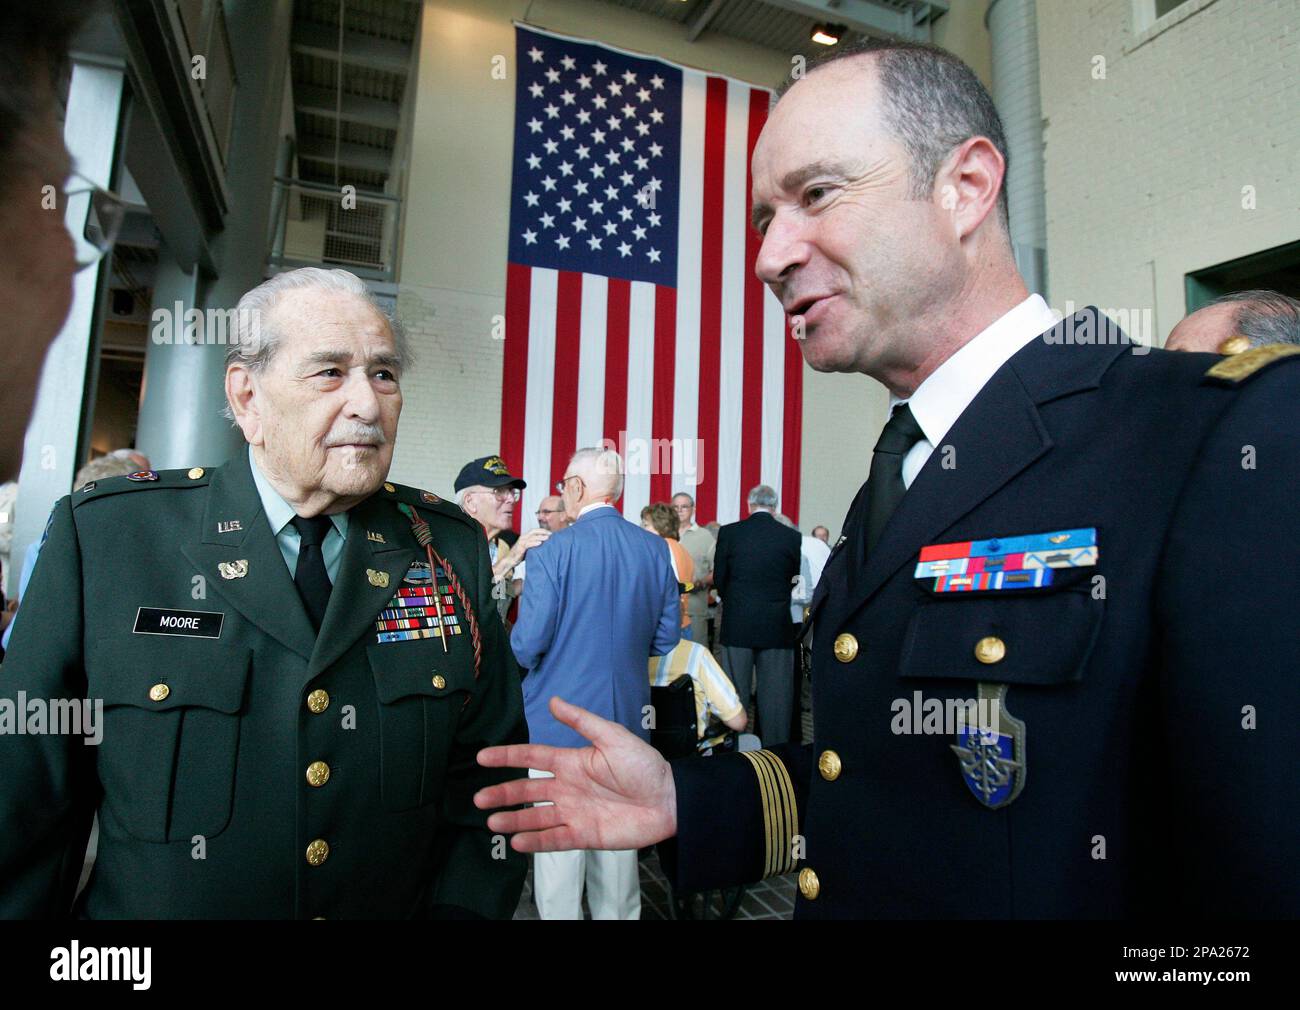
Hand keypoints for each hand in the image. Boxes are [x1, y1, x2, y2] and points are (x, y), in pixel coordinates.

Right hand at [475, 696, 676, 851]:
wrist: (670, 799)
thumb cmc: (644, 765)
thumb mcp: (613, 737)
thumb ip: (582, 721)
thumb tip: (553, 700)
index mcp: (572, 761)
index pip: (532, 757)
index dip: (507, 757)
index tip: (482, 757)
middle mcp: (568, 787)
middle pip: (527, 790)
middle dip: (503, 794)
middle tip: (478, 799)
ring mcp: (574, 812)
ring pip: (536, 817)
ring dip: (514, 820)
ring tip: (492, 822)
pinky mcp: (585, 835)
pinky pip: (555, 839)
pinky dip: (536, 842)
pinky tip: (518, 842)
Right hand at [510, 526, 550, 564]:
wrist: (510, 560)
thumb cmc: (520, 554)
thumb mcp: (528, 548)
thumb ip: (534, 545)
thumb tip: (545, 545)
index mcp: (525, 536)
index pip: (535, 530)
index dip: (543, 530)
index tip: (551, 533)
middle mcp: (523, 537)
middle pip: (534, 531)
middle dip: (543, 532)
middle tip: (550, 534)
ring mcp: (521, 542)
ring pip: (531, 537)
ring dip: (540, 537)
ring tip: (547, 538)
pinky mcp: (520, 548)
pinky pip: (528, 544)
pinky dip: (534, 543)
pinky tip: (540, 543)